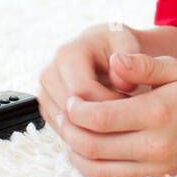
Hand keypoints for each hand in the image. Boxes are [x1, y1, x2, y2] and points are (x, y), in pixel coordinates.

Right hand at [35, 21, 151, 149]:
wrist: (101, 47)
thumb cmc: (115, 45)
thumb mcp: (128, 43)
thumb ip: (131, 60)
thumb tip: (122, 83)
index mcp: (67, 54)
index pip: (82, 91)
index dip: (109, 104)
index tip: (132, 106)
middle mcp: (49, 73)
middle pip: (70, 111)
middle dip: (101, 120)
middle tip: (127, 120)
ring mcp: (44, 92)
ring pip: (66, 125)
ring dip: (92, 129)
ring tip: (117, 120)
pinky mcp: (47, 107)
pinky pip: (63, 131)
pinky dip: (84, 133)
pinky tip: (105, 127)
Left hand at [56, 52, 176, 176]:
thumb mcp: (176, 69)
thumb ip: (143, 64)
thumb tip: (114, 60)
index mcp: (157, 112)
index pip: (101, 117)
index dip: (77, 110)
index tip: (71, 100)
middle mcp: (156, 144)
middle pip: (93, 145)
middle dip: (69, 131)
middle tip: (62, 116)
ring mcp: (155, 166)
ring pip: (98, 168)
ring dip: (75, 152)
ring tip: (70, 134)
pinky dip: (91, 168)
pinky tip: (86, 152)